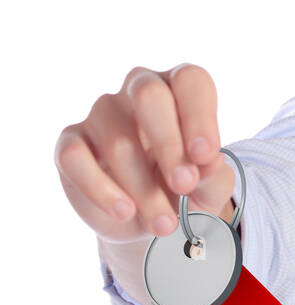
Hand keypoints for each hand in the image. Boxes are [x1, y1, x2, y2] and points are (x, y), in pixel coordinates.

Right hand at [55, 64, 234, 243]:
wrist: (152, 220)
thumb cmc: (187, 190)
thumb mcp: (210, 187)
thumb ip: (214, 174)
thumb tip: (208, 163)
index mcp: (179, 90)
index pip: (190, 81)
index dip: (200, 116)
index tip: (206, 156)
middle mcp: (137, 91)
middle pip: (148, 94)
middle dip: (169, 143)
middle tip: (184, 185)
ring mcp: (101, 114)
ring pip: (118, 141)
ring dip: (144, 189)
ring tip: (164, 223)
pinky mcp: (70, 143)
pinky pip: (74, 157)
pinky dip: (101, 189)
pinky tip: (125, 212)